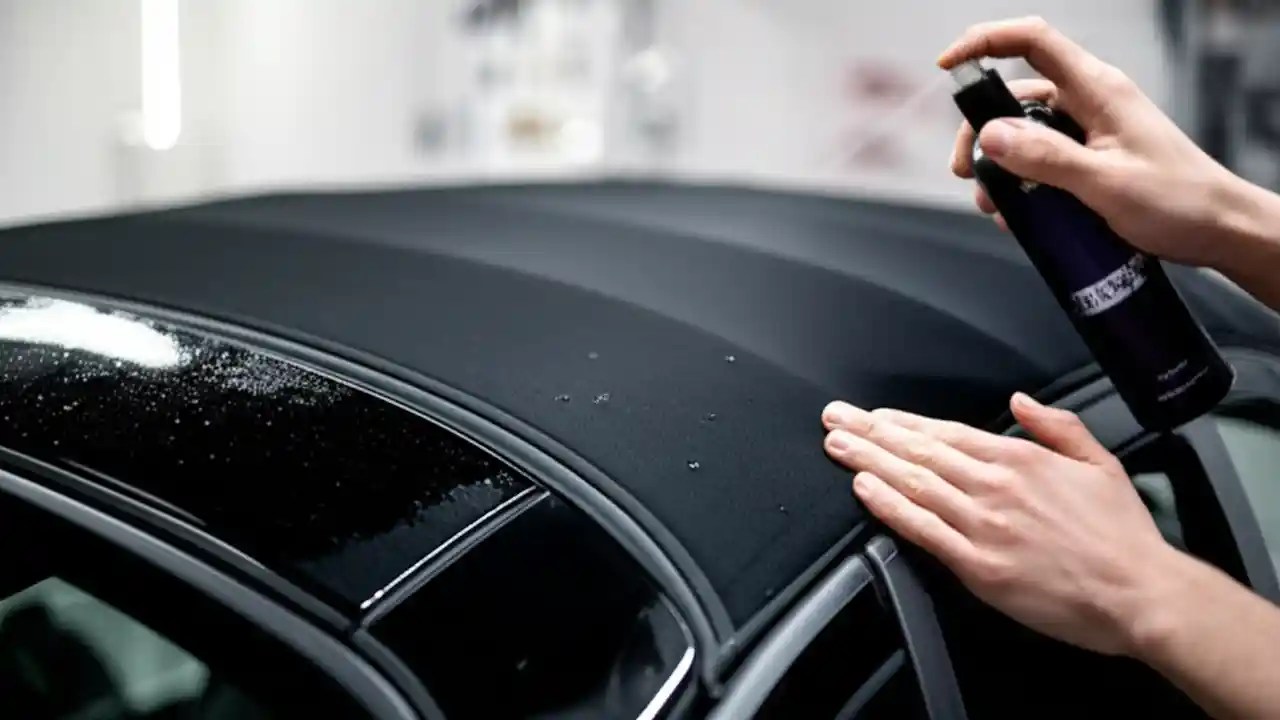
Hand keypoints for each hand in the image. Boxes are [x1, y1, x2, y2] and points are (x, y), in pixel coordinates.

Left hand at [822, 392, 1179, 655]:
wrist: (1142, 594)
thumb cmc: (1124, 537)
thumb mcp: (1101, 463)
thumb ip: (1057, 427)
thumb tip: (1020, 402)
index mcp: (1021, 460)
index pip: (947, 433)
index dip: (904, 423)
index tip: (874, 415)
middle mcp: (995, 486)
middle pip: (919, 451)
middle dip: (870, 432)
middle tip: (835, 418)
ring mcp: (983, 525)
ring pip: (913, 482)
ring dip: (868, 460)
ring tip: (836, 445)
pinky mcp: (978, 565)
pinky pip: (921, 529)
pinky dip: (888, 505)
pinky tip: (863, 489)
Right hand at [942, 16, 1241, 270]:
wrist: (1219, 230)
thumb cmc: (1178, 203)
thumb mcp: (1105, 184)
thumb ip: (1046, 158)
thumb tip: (991, 136)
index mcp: (1098, 90)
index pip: (1033, 41)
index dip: (985, 42)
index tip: (947, 66)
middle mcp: (1091, 102)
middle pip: (1016, 96)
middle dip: (980, 130)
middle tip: (965, 172)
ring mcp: (1091, 130)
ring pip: (1024, 133)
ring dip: (998, 167)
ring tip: (992, 204)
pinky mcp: (1090, 158)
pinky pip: (1042, 160)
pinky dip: (1020, 184)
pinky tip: (1017, 214)